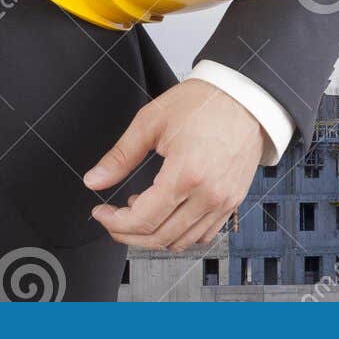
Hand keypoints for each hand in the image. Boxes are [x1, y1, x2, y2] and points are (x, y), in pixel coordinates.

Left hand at [83, 80, 263, 250]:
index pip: (143, 219)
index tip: (101, 212)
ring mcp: (224, 201)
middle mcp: (209, 194)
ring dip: (153, 236)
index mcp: (186, 174)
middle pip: (159, 237)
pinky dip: (181, 234)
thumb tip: (94, 180)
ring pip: (181, 242)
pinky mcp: (233, 201)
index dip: (114, 222)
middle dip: (128, 234)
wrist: (244, 96)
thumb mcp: (152, 121)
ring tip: (141, 211)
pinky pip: (204, 235)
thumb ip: (120, 156)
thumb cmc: (203, 102)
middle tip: (114, 218)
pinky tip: (168, 214)